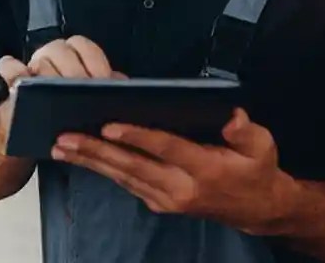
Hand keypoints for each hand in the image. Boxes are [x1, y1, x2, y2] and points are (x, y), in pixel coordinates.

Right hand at [0, 36, 123, 147]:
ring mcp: (31, 63)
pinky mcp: (12, 77)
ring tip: (59, 98)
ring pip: (41, 62)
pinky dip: (13, 71)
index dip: (96, 64)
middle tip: (84, 95)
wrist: (37, 125)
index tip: (104, 84)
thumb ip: (105, 88)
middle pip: (64, 53)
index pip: (86, 48)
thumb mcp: (92, 97)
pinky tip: (20, 87)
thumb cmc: (70, 109)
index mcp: (75, 52)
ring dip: (50, 78)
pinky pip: (9, 67)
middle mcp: (53, 52)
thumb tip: (123, 87)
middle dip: (75, 75)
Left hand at [50, 108, 300, 235]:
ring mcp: (167, 199)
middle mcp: (180, 187)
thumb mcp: (263, 146)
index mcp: (204, 169)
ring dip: (90, 161)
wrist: (258, 208)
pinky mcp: (160, 203)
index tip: (108, 125)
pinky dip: (103, 170)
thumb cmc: (257, 170)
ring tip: (61, 146)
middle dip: (95, 150)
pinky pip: (127, 184)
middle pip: (132, 165)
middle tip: (65, 137)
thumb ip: (245, 132)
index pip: (164, 148)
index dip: (136, 136)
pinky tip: (82, 157)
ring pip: (123, 177)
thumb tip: (231, 117)